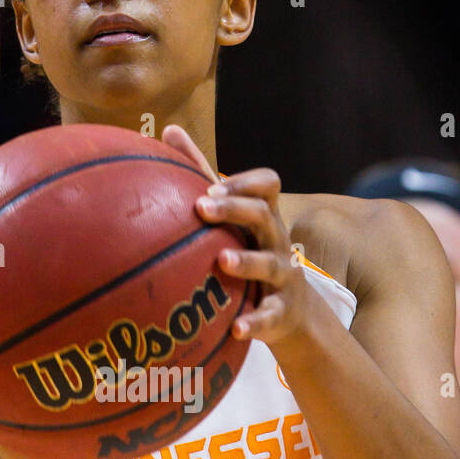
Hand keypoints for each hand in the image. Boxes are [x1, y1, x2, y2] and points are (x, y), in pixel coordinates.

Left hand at [162, 124, 316, 363]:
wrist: (291, 314)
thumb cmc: (251, 255)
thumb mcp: (234, 221)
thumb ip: (201, 177)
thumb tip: (168, 129)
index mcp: (263, 217)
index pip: (267, 185)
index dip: (244, 181)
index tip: (212, 183)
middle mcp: (276, 241)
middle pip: (263, 215)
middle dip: (235, 209)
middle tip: (202, 206)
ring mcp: (282, 277)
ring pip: (269, 264)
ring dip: (246, 261)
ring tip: (221, 261)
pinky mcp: (281, 312)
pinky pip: (269, 316)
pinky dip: (254, 322)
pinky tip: (236, 329)